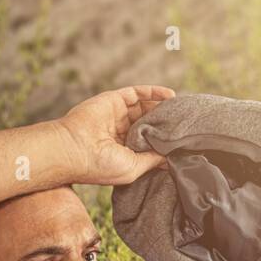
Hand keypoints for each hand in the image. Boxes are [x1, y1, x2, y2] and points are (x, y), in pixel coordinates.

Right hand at [57, 85, 174, 185]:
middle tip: (185, 122)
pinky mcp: (114, 100)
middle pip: (147, 123)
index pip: (147, 143)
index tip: (183, 141)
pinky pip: (137, 93)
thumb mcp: (133, 168)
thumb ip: (152, 160)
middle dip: (165, 123)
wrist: (74, 149)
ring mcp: (116, 115)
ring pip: (144, 108)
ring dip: (162, 107)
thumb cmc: (100, 166)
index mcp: (121, 151)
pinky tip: (170, 95)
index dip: (163, 141)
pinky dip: (154, 92)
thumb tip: (171, 157)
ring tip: (180, 109)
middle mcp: (119, 133)